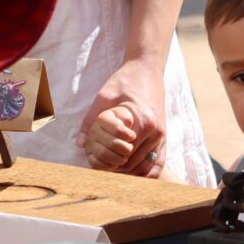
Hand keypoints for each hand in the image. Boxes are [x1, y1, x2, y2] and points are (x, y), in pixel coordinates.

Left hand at [77, 58, 166, 175]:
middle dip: (116, 169)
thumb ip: (91, 121)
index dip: (107, 163)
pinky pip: (158, 161)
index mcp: (141, 122)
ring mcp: (161, 134)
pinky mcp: (164, 134)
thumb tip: (80, 144)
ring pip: (145, 166)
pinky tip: (135, 176)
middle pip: (133, 164)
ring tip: (113, 170)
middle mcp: (155, 131)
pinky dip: (147, 172)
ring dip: (129, 172)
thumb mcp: (104, 96)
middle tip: (100, 170)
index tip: (95, 164)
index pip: (122, 155)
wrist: (147, 67)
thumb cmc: (125, 80)